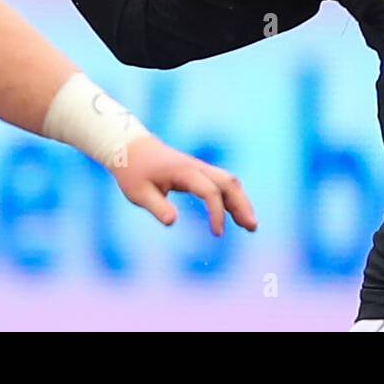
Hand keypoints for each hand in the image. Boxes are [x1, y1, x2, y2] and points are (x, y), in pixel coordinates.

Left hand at [109, 135, 258, 234]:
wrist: (132, 148)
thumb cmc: (134, 172)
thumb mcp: (138, 193)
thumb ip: (156, 207)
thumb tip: (172, 222)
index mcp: (184, 172)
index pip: (210, 191)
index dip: (217, 213)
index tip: (217, 234)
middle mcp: (197, 167)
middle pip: (228, 183)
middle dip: (242, 204)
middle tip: (252, 228)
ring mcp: (200, 168)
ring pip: (229, 182)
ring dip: (242, 201)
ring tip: (250, 225)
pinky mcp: (198, 172)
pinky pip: (222, 184)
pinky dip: (232, 198)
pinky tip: (236, 215)